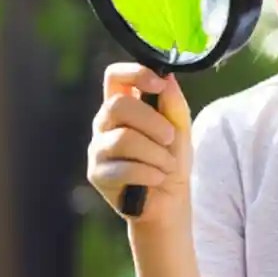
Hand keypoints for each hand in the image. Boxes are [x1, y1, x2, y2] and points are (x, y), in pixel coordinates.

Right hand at [86, 62, 192, 223]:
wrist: (169, 202)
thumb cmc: (171, 161)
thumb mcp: (180, 129)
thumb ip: (173, 103)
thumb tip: (166, 77)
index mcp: (122, 106)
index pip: (115, 77)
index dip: (134, 74)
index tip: (158, 84)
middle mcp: (104, 124)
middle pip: (117, 106)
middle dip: (152, 122)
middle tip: (170, 138)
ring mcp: (98, 149)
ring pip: (124, 139)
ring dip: (155, 153)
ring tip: (166, 165)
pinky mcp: (97, 174)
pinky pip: (125, 168)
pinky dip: (150, 174)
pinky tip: (156, 180)